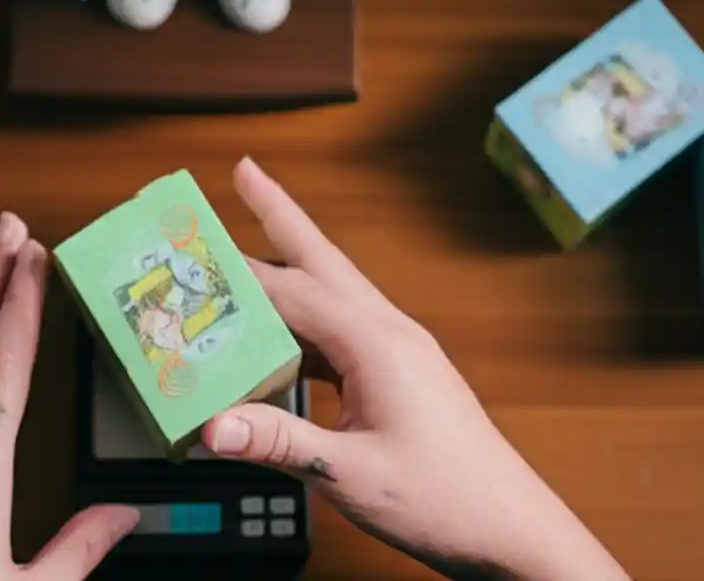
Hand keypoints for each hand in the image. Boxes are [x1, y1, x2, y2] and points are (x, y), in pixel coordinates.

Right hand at [202, 159, 628, 580]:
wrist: (510, 528)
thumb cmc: (447, 499)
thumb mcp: (352, 473)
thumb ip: (280, 443)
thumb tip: (213, 426)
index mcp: (380, 344)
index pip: (295, 292)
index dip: (239, 275)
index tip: (193, 251)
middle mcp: (390, 333)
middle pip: (323, 261)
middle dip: (280, 215)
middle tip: (244, 173)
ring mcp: (398, 351)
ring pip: (332, 292)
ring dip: (290, 266)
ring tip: (247, 248)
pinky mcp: (399, 374)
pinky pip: (340, 332)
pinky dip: (303, 324)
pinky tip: (278, 339)